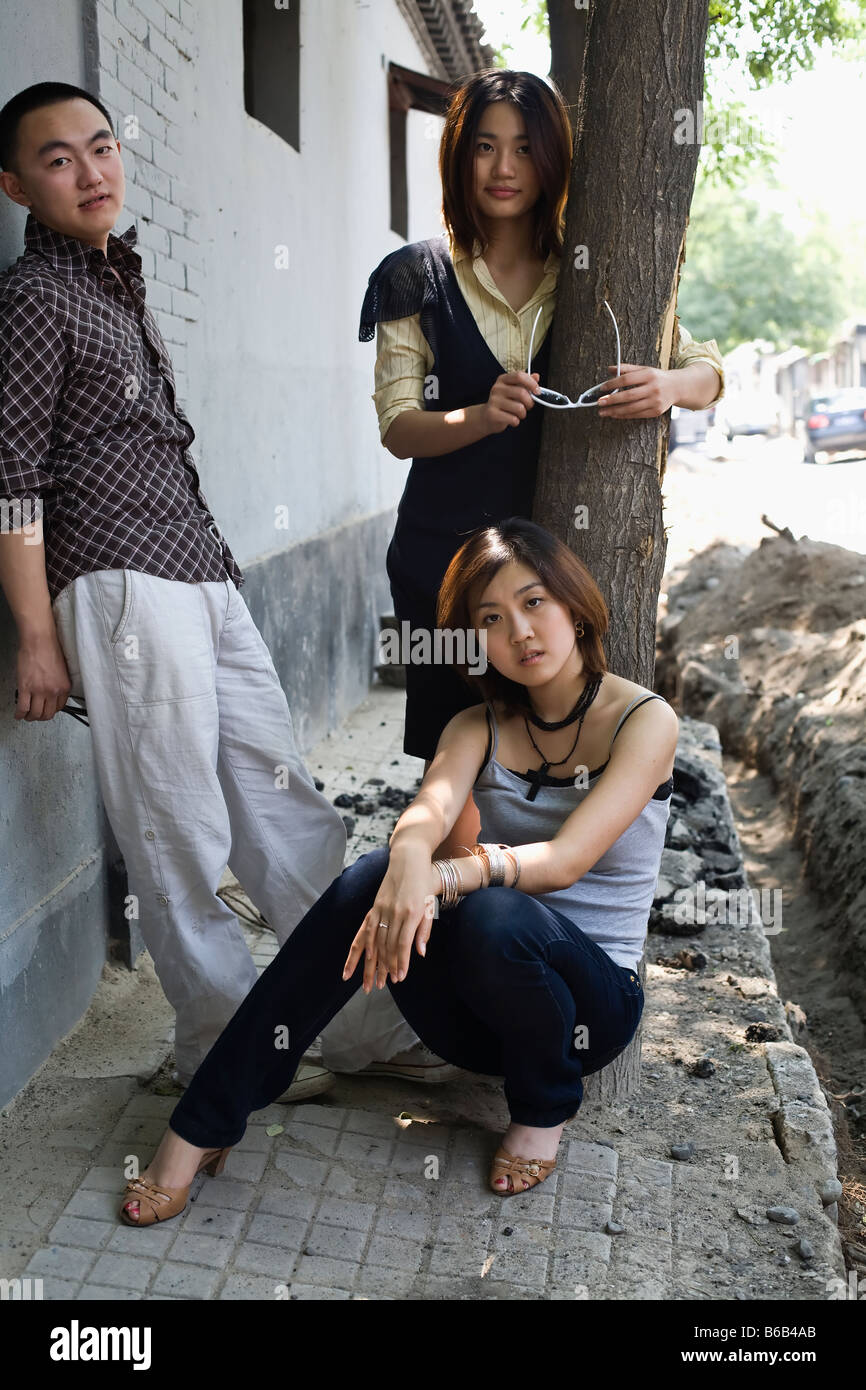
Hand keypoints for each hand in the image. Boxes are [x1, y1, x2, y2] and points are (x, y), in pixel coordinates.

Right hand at [15, 634, 70, 720]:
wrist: (39, 640)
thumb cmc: (50, 649)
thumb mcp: (62, 670)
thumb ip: (58, 683)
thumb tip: (53, 692)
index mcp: (64, 687)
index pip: (60, 707)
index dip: (52, 710)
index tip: (48, 709)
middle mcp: (53, 691)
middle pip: (48, 714)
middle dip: (42, 717)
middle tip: (37, 715)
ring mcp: (39, 691)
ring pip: (35, 713)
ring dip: (30, 717)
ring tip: (27, 716)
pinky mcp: (25, 688)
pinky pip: (22, 707)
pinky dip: (20, 714)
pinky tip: (18, 714)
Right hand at [342, 857, 440, 991]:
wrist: (409, 859)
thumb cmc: (423, 884)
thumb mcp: (429, 907)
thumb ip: (424, 931)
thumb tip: (420, 953)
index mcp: (412, 913)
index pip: (404, 944)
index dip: (401, 963)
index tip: (399, 978)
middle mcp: (396, 912)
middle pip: (389, 945)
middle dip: (389, 966)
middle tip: (388, 982)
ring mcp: (384, 908)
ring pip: (378, 939)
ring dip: (377, 959)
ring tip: (377, 974)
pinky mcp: (376, 905)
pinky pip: (369, 928)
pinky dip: (367, 943)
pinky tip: (368, 955)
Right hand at [481, 371, 540, 432]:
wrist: (486, 417)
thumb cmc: (503, 403)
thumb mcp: (514, 390)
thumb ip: (525, 383)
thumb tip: (536, 376)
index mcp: (503, 380)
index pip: (519, 376)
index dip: (531, 383)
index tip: (537, 391)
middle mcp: (497, 388)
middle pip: (521, 393)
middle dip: (530, 402)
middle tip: (528, 406)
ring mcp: (494, 401)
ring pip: (519, 408)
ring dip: (523, 414)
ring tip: (518, 414)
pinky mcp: (492, 414)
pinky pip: (513, 419)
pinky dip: (516, 421)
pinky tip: (511, 420)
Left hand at [597, 364, 677, 418]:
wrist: (677, 387)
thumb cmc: (657, 378)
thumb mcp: (644, 369)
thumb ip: (627, 369)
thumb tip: (610, 369)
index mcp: (649, 375)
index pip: (626, 379)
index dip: (612, 384)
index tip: (602, 388)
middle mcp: (653, 388)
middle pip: (628, 395)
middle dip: (611, 400)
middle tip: (599, 402)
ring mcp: (655, 401)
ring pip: (631, 408)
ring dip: (615, 411)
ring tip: (603, 412)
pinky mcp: (656, 411)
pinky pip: (637, 415)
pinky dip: (624, 415)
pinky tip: (614, 414)